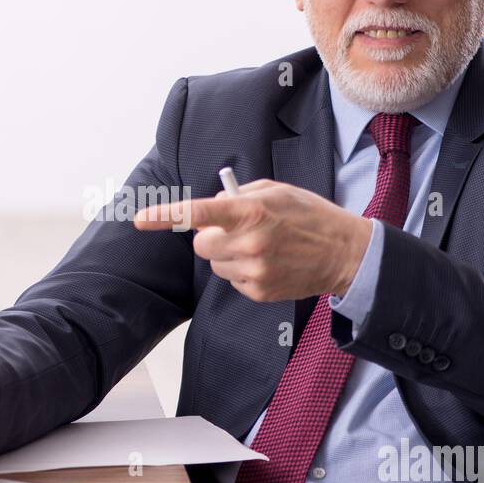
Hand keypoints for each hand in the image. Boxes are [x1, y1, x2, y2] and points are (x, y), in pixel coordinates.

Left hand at [133, 178, 373, 301]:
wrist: (344, 253)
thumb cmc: (309, 215)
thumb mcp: (276, 191)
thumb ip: (238, 197)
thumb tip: (210, 208)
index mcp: (251, 212)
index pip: (199, 214)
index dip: (165, 216)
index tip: (140, 219)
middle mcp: (249, 243)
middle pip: (201, 245)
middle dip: (211, 237)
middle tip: (237, 231)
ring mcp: (254, 271)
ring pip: (215, 264)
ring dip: (227, 255)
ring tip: (260, 247)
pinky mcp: (259, 291)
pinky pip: (232, 280)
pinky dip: (242, 271)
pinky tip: (268, 263)